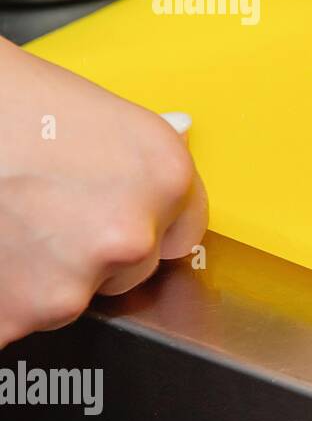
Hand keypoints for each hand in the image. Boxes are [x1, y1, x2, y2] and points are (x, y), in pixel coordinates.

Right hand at [0, 40, 207, 347]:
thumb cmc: (6, 103)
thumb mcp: (96, 111)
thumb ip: (137, 153)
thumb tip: (180, 133)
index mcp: (166, 178)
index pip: (184, 229)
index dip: (149, 219)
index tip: (120, 210)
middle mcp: (132, 237)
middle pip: (130, 268)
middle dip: (93, 249)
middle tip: (42, 207)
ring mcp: (75, 284)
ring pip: (73, 295)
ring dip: (44, 274)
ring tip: (8, 221)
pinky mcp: (18, 315)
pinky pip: (18, 317)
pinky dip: (3, 297)